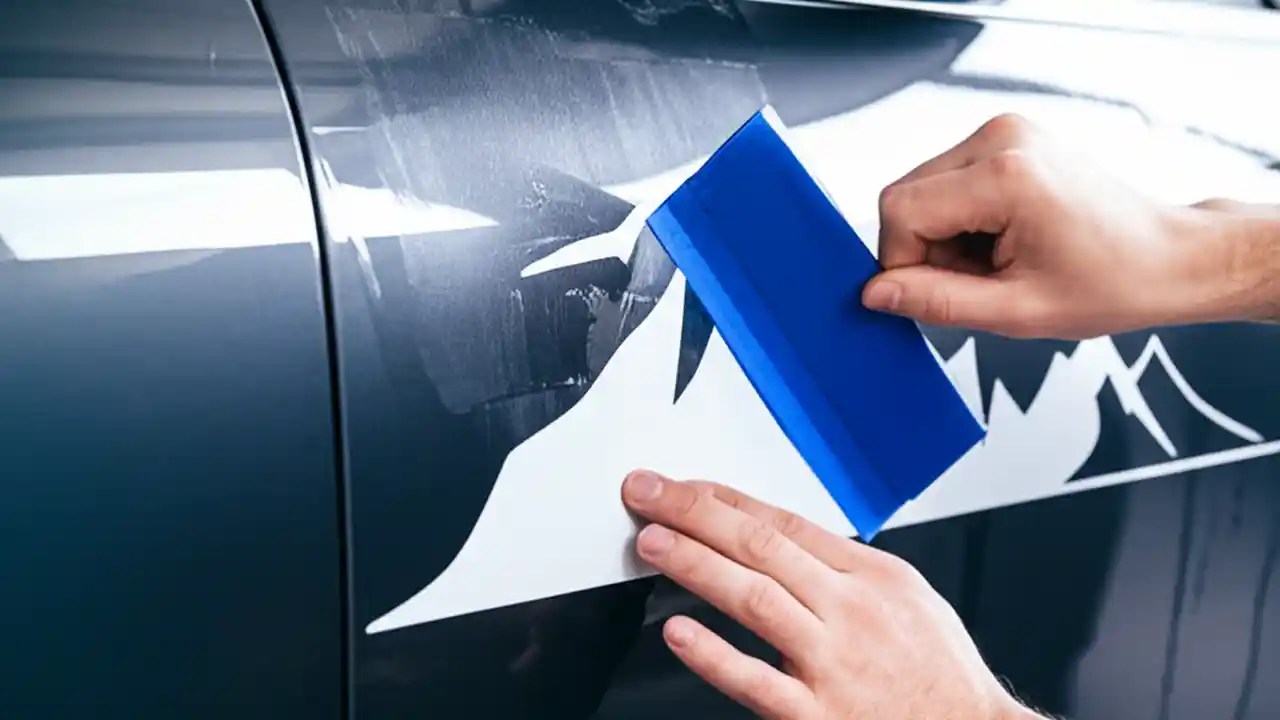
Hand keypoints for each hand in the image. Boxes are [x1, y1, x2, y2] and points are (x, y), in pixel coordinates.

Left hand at [621, 471, 1042, 719]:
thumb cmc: (941, 675)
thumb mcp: (909, 599)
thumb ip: (846, 569)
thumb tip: (785, 540)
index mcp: (873, 576)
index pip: (784, 522)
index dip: (725, 500)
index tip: (683, 487)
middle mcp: (851, 612)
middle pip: (761, 545)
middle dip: (696, 512)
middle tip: (648, 494)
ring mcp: (833, 663)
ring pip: (754, 598)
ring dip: (696, 564)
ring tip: (652, 543)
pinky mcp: (818, 716)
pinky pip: (758, 680)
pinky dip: (714, 655)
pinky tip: (678, 633)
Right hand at [862, 113, 1274, 338]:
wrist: (1166, 258)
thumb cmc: (1113, 282)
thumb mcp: (1016, 310)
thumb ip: (936, 301)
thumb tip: (874, 293)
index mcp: (1005, 175)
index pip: (899, 211)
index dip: (903, 262)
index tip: (940, 292)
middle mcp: (1001, 139)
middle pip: (906, 197)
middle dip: (925, 250)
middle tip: (979, 280)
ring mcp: (1004, 132)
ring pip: (921, 191)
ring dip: (943, 238)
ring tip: (997, 261)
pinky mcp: (1006, 139)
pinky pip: (946, 183)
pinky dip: (960, 222)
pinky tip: (1000, 241)